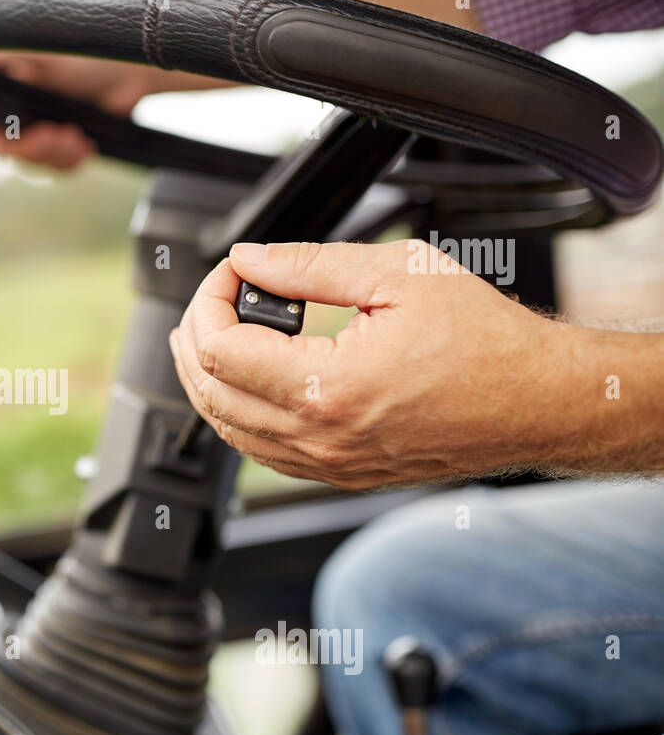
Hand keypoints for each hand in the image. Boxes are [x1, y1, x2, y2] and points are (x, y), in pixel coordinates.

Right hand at [0, 52, 160, 169]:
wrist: (132, 74)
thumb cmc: (90, 56)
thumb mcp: (45, 55)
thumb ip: (6, 60)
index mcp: (0, 83)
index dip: (7, 140)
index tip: (42, 134)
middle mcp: (11, 106)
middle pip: (10, 150)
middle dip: (40, 149)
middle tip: (66, 135)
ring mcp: (33, 126)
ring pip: (31, 163)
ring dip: (57, 157)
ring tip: (81, 140)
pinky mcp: (55, 142)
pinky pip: (52, 168)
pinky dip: (68, 164)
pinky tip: (85, 150)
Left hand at [168, 240, 581, 489]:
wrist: (537, 401)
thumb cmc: (485, 341)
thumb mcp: (396, 275)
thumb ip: (308, 265)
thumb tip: (249, 259)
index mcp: (329, 388)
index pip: (220, 351)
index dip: (210, 302)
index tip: (231, 273)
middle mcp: (322, 438)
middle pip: (210, 394)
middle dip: (196, 338)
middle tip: (214, 298)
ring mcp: (330, 465)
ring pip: (230, 431)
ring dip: (209, 380)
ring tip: (216, 333)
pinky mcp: (342, 475)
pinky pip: (264, 453)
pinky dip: (239, 415)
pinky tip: (248, 381)